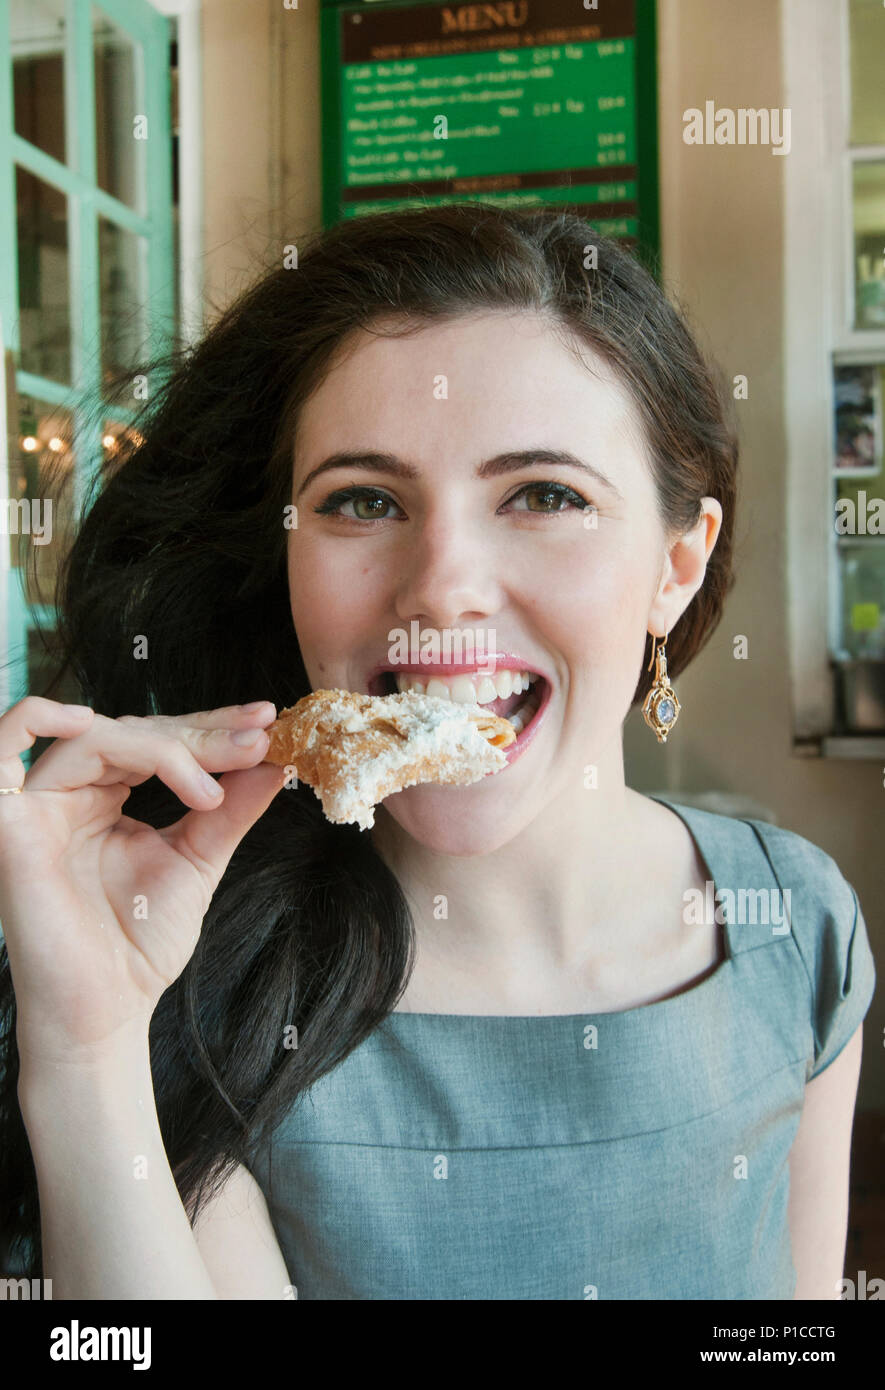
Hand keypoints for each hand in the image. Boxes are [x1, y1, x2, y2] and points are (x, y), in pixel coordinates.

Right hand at [0, 697, 286, 1070]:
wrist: (106, 1009)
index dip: (210, 726)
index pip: (158, 739)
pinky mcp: (9, 822)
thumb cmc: (139, 944)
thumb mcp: (198, 862)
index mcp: (106, 796)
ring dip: (162, 746)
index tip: (264, 722)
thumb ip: (230, 811)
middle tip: (254, 743)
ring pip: (95, 737)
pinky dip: (39, 717)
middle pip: (132, 731)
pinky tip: (90, 721)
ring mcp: (37, 805)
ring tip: (209, 785)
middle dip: (200, 735)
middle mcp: (69, 794)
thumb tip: (273, 762)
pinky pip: (3, 745)